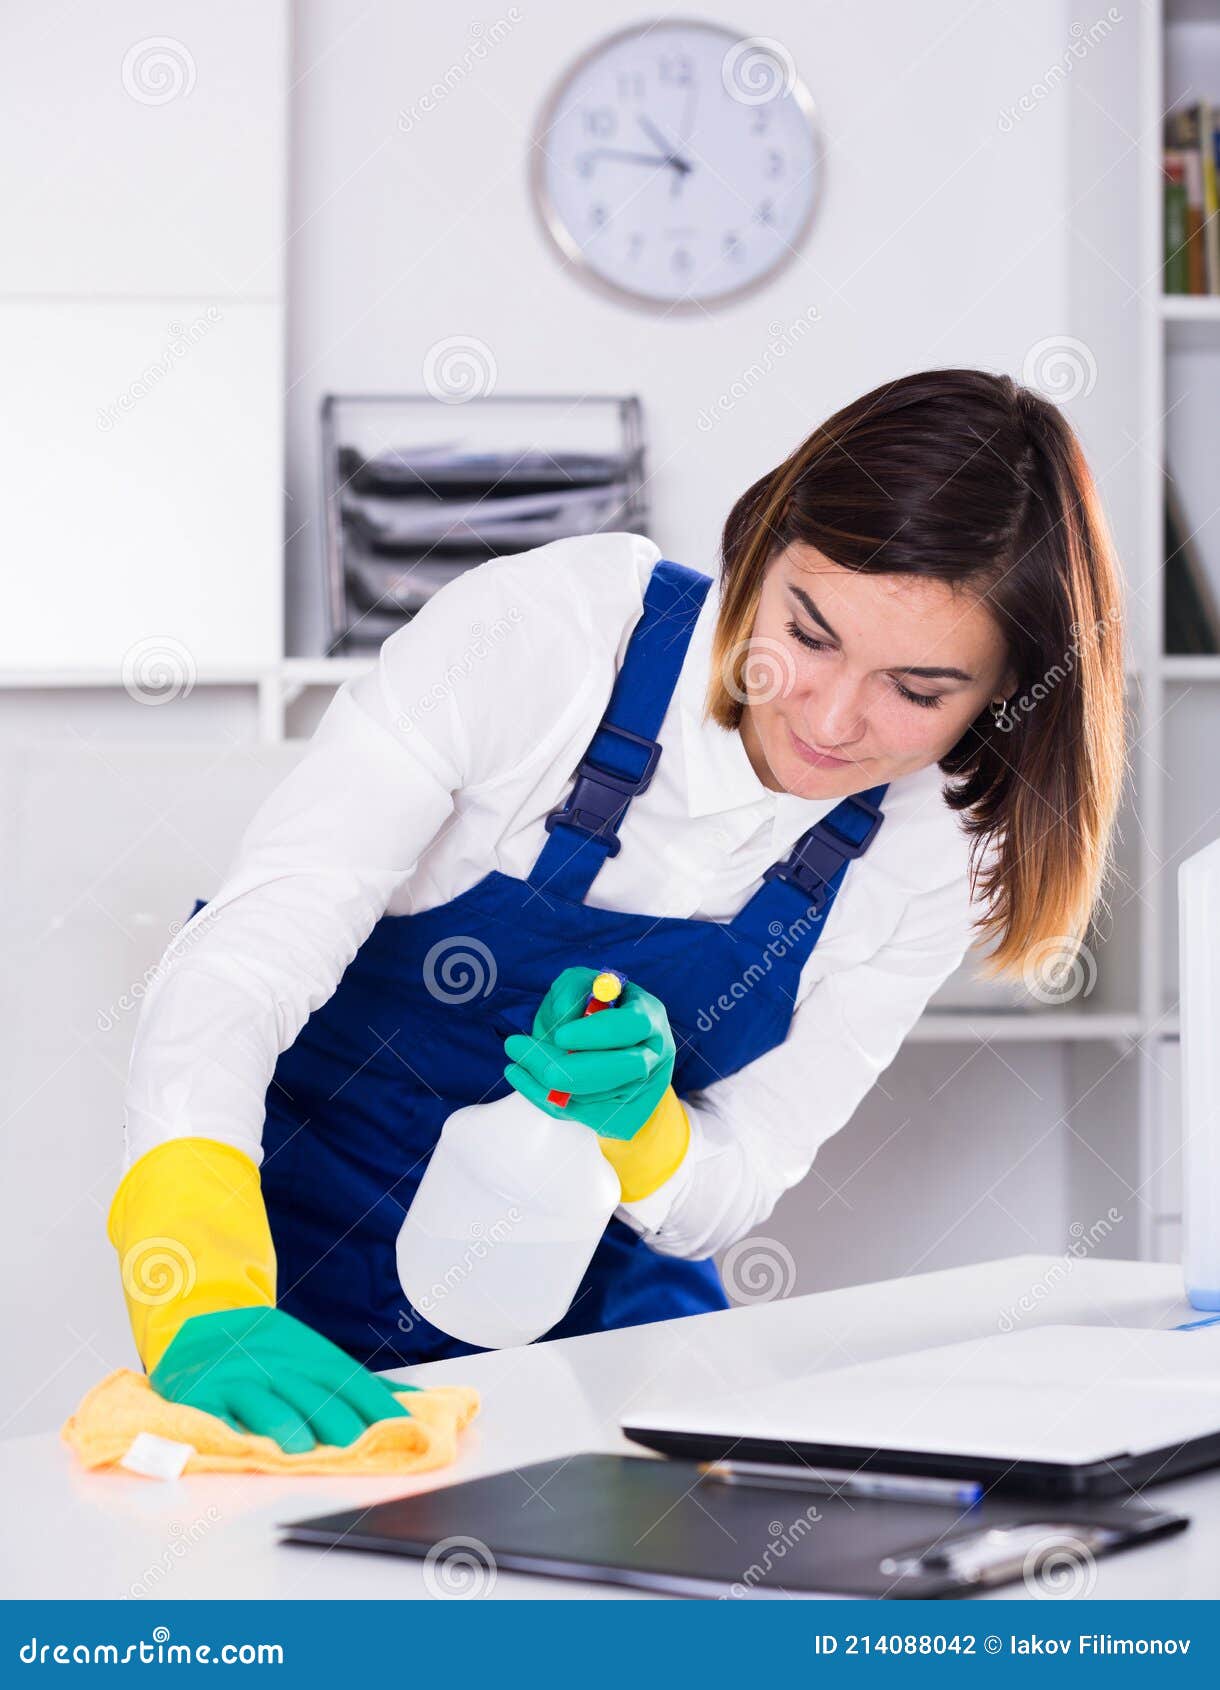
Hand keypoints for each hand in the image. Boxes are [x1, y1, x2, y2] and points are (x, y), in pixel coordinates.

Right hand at [150, 1306, 413, 1452]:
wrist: (198, 1325)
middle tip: (355, 1442)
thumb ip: (353, 1384)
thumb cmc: (265, 1354)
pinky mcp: (200, 1392)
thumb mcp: (309, 1356)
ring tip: (303, 1449)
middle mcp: (274, 1360)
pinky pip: (214, 1410)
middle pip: (308, 1389)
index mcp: (306, 1351)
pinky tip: (243, 1444)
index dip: (372, 1400)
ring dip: (283, 1422)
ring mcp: (236, 1375)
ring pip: (263, 1398)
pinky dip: (228, 1426)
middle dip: (334, 1415)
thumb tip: (412, 1403)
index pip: (346, 1376)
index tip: (398, 1425)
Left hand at [502, 966, 675, 1140]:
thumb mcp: (581, 985)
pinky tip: (520, 1076)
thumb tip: (563, 1023)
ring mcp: (643, 1090)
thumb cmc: (591, 1008)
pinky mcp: (623, 1118)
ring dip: (550, 1083)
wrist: (603, 1045)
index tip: (561, 1035)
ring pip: (601, 1096)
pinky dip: (545, 1098)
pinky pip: (583, 1113)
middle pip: (628, 1069)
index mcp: (650, 1017)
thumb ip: (573, 989)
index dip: (598, 1033)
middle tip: (527, 1058)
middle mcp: (654, 1056)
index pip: (634, 1025)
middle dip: (575, 1069)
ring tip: (516, 1059)